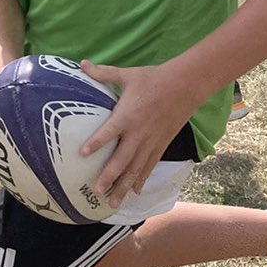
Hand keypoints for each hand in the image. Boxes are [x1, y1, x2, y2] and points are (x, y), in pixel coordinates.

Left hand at [75, 59, 199, 206]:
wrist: (185, 85)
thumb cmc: (153, 78)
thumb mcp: (127, 75)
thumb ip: (103, 74)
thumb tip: (82, 64)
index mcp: (127, 115)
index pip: (108, 132)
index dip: (96, 143)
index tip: (82, 155)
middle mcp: (138, 132)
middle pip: (122, 159)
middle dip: (109, 177)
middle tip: (96, 192)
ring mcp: (151, 141)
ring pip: (136, 169)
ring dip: (124, 186)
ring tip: (113, 203)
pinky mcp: (161, 144)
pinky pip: (149, 166)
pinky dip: (141, 179)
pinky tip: (134, 192)